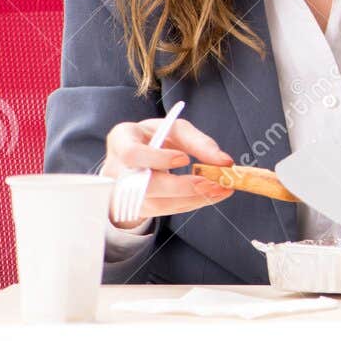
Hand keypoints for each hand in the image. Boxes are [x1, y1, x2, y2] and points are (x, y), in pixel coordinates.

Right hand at [102, 118, 235, 226]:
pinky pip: (164, 210)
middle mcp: (116, 169)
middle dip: (180, 187)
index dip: (157, 159)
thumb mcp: (175, 130)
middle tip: (212, 183)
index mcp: (121, 140)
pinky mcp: (137, 207)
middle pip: (144, 185)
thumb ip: (199, 143)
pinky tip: (210, 196)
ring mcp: (123, 192)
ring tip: (220, 190)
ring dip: (192, 198)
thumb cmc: (156, 138)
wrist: (138, 154)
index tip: (184, 159)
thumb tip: (224, 161)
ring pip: (157, 203)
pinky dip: (190, 203)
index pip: (133, 154)